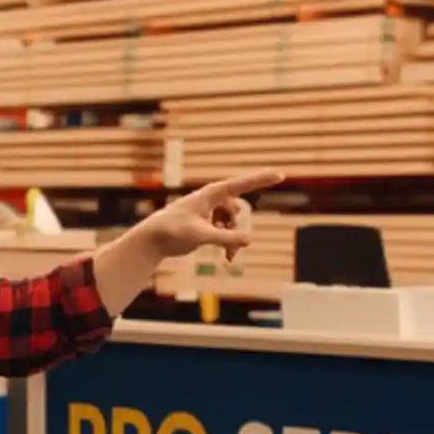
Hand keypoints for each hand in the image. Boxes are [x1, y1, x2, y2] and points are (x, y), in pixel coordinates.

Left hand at [138, 170, 284, 260]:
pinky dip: (229, 243)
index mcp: (211, 194)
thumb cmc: (173, 231)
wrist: (153, 239)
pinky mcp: (208, 224)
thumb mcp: (201, 235)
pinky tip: (228, 258)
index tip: (280, 174)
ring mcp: (211, 212)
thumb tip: (249, 240)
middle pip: (240, 212)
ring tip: (228, 256)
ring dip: (234, 238)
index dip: (261, 179)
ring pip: (235, 224)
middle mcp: (213, 200)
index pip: (241, 184)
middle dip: (239, 229)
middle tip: (232, 248)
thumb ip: (225, 237)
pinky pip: (227, 231)